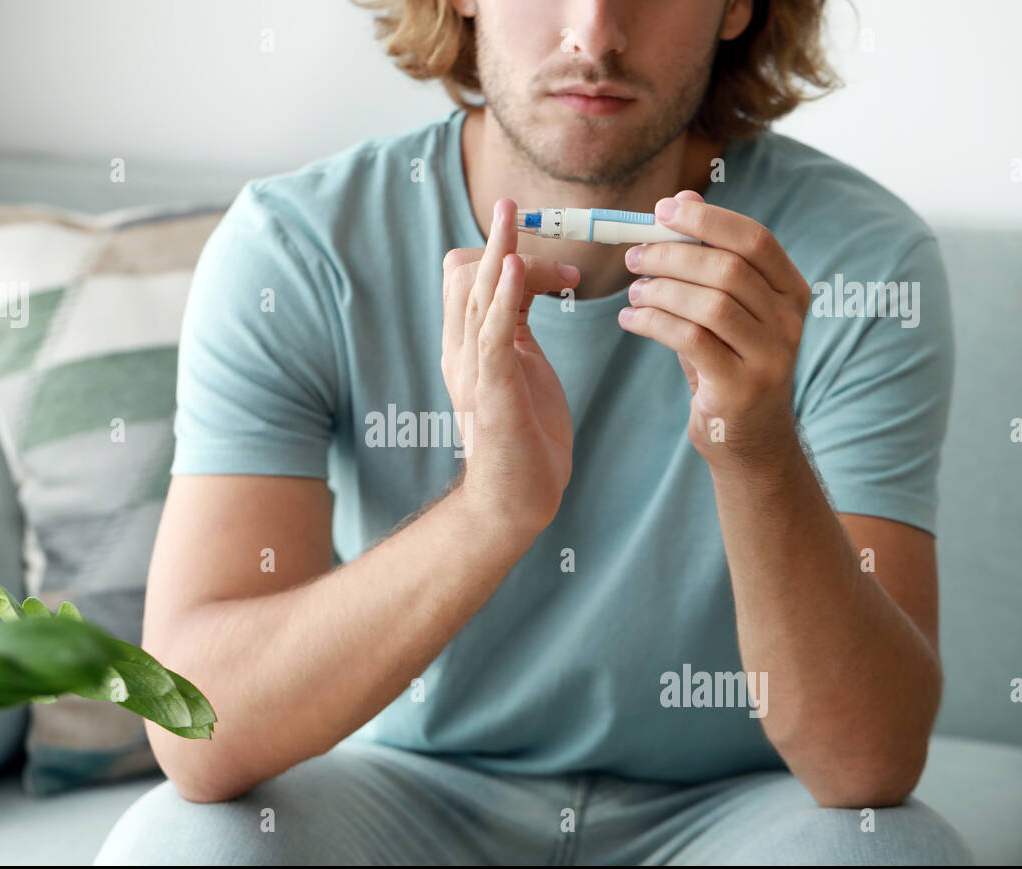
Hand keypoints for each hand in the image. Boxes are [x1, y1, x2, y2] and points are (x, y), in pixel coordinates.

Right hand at [442, 197, 578, 537]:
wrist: (517, 500)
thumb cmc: (525, 438)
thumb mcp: (521, 368)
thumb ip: (516, 328)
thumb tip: (527, 285)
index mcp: (468, 345)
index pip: (466, 277)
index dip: (505, 253)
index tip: (561, 270)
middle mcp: (461, 351)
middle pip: (462, 273)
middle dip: (503, 243)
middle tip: (560, 261)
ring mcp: (472, 370)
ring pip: (473, 292)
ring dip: (501, 251)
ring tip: (515, 215)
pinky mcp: (492, 391)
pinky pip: (490, 333)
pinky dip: (502, 297)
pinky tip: (516, 267)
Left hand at [619, 190, 810, 472]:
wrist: (747, 439)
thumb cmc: (728, 364)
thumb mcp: (722, 308)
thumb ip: (706, 257)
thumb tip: (682, 197)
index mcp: (791, 292)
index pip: (755, 240)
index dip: (707, 219)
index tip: (662, 210)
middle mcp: (790, 321)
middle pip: (728, 269)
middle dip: (672, 256)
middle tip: (633, 256)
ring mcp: (771, 356)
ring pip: (709, 304)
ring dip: (661, 290)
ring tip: (633, 291)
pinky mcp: (742, 387)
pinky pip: (691, 340)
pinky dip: (653, 323)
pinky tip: (631, 320)